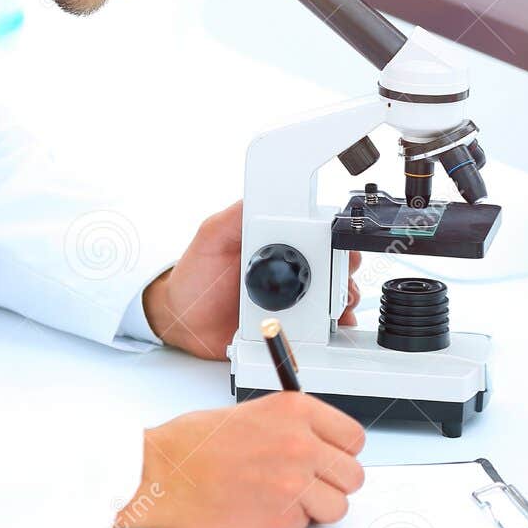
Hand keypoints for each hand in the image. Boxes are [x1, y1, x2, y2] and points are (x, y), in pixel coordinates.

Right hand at [117, 392, 365, 527]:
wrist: (162, 474)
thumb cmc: (194, 444)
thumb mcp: (254, 413)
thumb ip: (294, 426)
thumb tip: (322, 445)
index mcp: (296, 410)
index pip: (354, 438)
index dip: (342, 452)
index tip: (330, 458)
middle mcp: (301, 445)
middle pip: (353, 475)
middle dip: (334, 483)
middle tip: (309, 483)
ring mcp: (294, 484)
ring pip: (339, 507)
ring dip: (318, 507)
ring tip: (285, 498)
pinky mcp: (281, 519)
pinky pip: (307, 525)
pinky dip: (290, 522)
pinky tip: (262, 508)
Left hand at [143, 201, 361, 359]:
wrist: (182, 319)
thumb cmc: (195, 274)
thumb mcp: (211, 236)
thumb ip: (236, 216)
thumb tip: (262, 196)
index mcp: (278, 242)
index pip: (319, 234)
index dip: (335, 240)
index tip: (338, 248)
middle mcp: (291, 270)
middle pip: (335, 267)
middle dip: (345, 272)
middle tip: (340, 282)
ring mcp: (294, 300)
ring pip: (333, 299)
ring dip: (342, 302)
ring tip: (338, 307)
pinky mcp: (291, 328)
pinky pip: (319, 331)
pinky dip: (332, 331)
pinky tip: (333, 328)